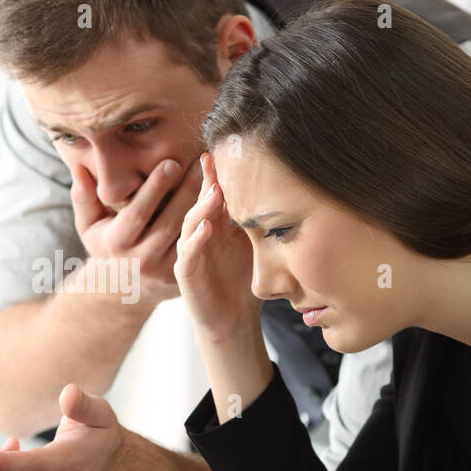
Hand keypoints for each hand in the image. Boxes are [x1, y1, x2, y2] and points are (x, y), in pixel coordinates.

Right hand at [69, 155, 202, 305]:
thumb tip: (79, 168)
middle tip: (201, 165)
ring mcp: (161, 271)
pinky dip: (210, 228)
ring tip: (216, 182)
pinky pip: (197, 249)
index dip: (154, 188)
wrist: (123, 288)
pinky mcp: (179, 277)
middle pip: (167, 223)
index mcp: (116, 243)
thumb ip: (83, 196)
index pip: (137, 212)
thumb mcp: (89, 224)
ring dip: (203, 209)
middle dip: (185, 193)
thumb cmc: (106, 244)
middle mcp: (139, 260)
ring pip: (186, 237)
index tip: (170, 162)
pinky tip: (221, 207)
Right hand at [174, 153, 260, 342]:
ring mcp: (191, 254)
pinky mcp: (185, 276)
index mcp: (216, 225)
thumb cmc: (244, 282)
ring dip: (202, 207)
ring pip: (191, 223)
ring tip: (214, 192)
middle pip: (200, 202)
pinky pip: (187, 255)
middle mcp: (200, 235)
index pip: (215, 194)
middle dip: (207, 182)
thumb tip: (285, 187)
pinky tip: (206, 227)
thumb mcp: (257, 245)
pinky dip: (195, 240)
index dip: (218, 174)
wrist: (234, 321)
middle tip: (214, 161)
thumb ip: (260, 220)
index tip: (226, 150)